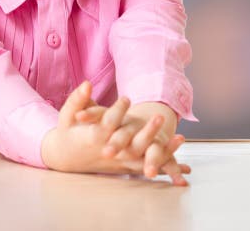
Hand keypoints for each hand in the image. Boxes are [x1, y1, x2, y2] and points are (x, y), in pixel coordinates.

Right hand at [41, 81, 188, 180]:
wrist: (66, 158)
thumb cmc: (67, 132)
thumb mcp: (67, 115)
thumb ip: (78, 100)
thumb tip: (87, 83)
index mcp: (92, 138)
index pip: (107, 125)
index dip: (117, 112)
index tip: (127, 98)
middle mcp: (108, 152)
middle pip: (130, 144)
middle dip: (146, 132)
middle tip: (160, 116)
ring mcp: (118, 162)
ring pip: (143, 158)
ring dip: (162, 150)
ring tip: (180, 137)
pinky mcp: (125, 166)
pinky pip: (147, 165)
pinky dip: (164, 163)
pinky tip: (182, 162)